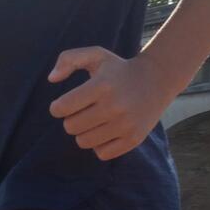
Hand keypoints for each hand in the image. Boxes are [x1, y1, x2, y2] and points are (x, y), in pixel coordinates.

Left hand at [47, 47, 172, 160]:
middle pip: (71, 127)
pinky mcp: (134, 139)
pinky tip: (107, 131)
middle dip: (72, 119)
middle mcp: (115, 106)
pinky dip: (100, 145)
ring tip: (96, 120)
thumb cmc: (118, 69)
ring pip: (83, 142)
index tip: (67, 103)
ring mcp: (126, 124)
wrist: (158, 79)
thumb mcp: (95, 55)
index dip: (58, 107)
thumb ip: (68, 59)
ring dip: (84, 133)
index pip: (61, 108)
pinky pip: (102, 154)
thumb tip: (51, 78)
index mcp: (102, 85)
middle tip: (84, 111)